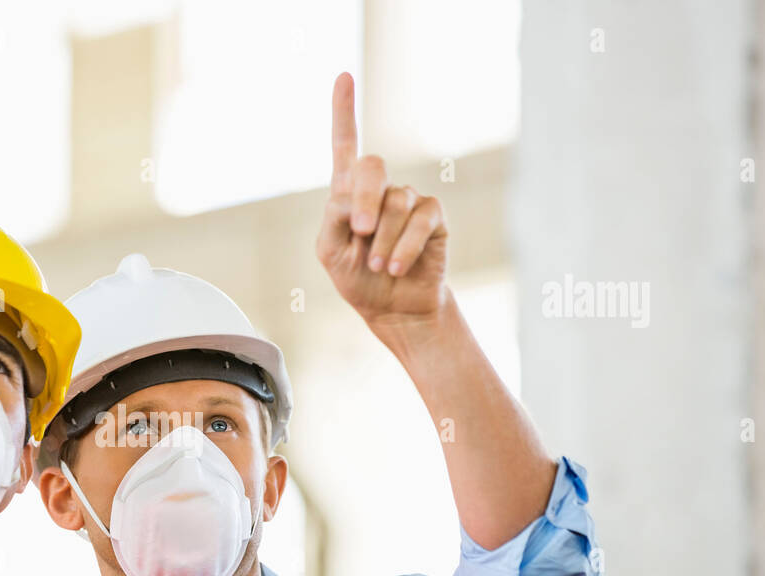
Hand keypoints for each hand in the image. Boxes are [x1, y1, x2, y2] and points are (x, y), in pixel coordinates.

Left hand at [316, 72, 450, 345]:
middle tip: (360, 231)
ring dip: (382, 240)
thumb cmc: (358, 280)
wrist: (393, 309)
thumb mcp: (331, 253)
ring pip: (395, 202)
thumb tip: (351, 194)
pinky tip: (396, 267)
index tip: (344, 77)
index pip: (344, 146)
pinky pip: (421, 218)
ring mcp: (408, 202)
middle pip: (371, 167)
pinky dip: (404, 246)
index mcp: (348, 195)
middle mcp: (380, 190)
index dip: (344, 111)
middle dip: (363, 199)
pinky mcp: (433, 218)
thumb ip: (333, 219)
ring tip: (379, 267)